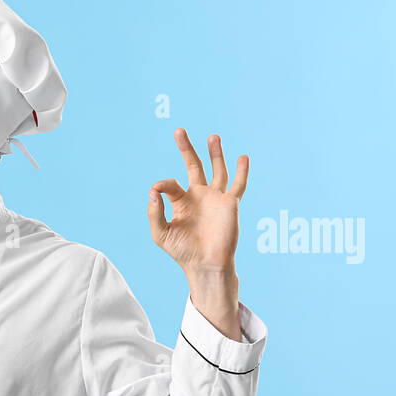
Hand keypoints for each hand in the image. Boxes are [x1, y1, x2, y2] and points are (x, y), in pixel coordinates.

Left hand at [147, 129, 247, 276]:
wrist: (205, 264)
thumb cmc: (182, 252)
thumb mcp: (160, 234)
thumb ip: (154, 213)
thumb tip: (152, 190)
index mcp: (181, 202)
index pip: (170, 184)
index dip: (162, 185)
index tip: (158, 191)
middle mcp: (198, 197)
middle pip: (193, 166)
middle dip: (186, 149)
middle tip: (179, 131)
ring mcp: (215, 198)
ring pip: (217, 170)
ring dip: (215, 153)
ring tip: (212, 136)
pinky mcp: (230, 204)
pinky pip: (238, 184)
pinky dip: (241, 171)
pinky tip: (242, 157)